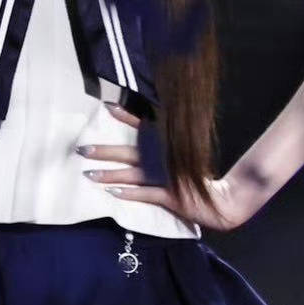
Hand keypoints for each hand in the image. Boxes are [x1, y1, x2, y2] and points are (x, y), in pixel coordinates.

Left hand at [77, 103, 256, 231]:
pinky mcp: (170, 195)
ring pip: (132, 174)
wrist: (222, 198)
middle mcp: (163, 159)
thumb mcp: (186, 152)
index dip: (125, 115)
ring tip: (89, 174)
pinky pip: (146, 193)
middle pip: (128, 152)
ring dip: (110, 174)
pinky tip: (112, 192)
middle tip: (81, 149)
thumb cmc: (200, 176)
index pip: (144, 125)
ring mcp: (166, 177)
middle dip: (104, 151)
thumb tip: (147, 126)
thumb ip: (167, 141)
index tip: (106, 106)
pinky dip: (130, 193)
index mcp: (167, 146)